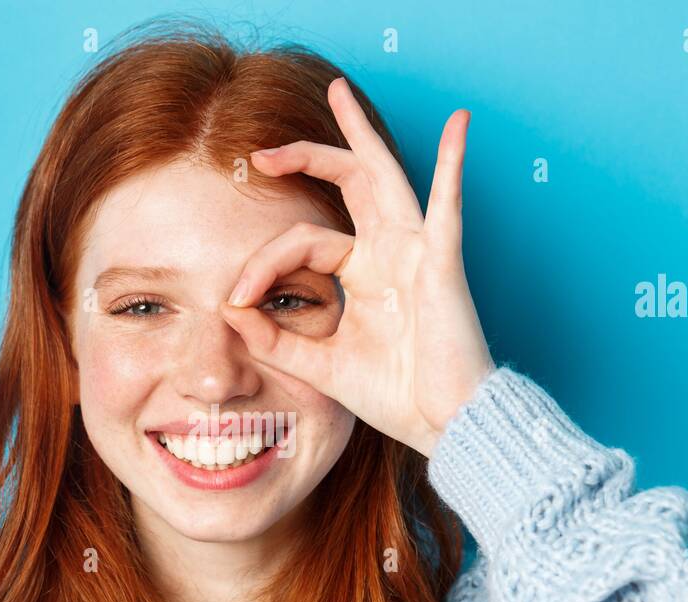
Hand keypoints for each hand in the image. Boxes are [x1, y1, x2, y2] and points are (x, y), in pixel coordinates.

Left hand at [220, 76, 493, 458]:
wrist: (444, 424)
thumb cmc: (394, 396)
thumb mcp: (318, 364)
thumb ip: (274, 339)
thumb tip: (228, 309)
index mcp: (365, 275)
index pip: (304, 243)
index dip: (264, 264)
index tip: (236, 297)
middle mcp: (390, 254)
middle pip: (348, 186)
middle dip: (307, 158)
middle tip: (263, 152)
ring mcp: (418, 253)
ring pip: (385, 178)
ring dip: (360, 135)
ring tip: (339, 91)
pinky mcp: (443, 264)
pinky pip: (447, 207)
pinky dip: (453, 165)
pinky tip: (459, 126)